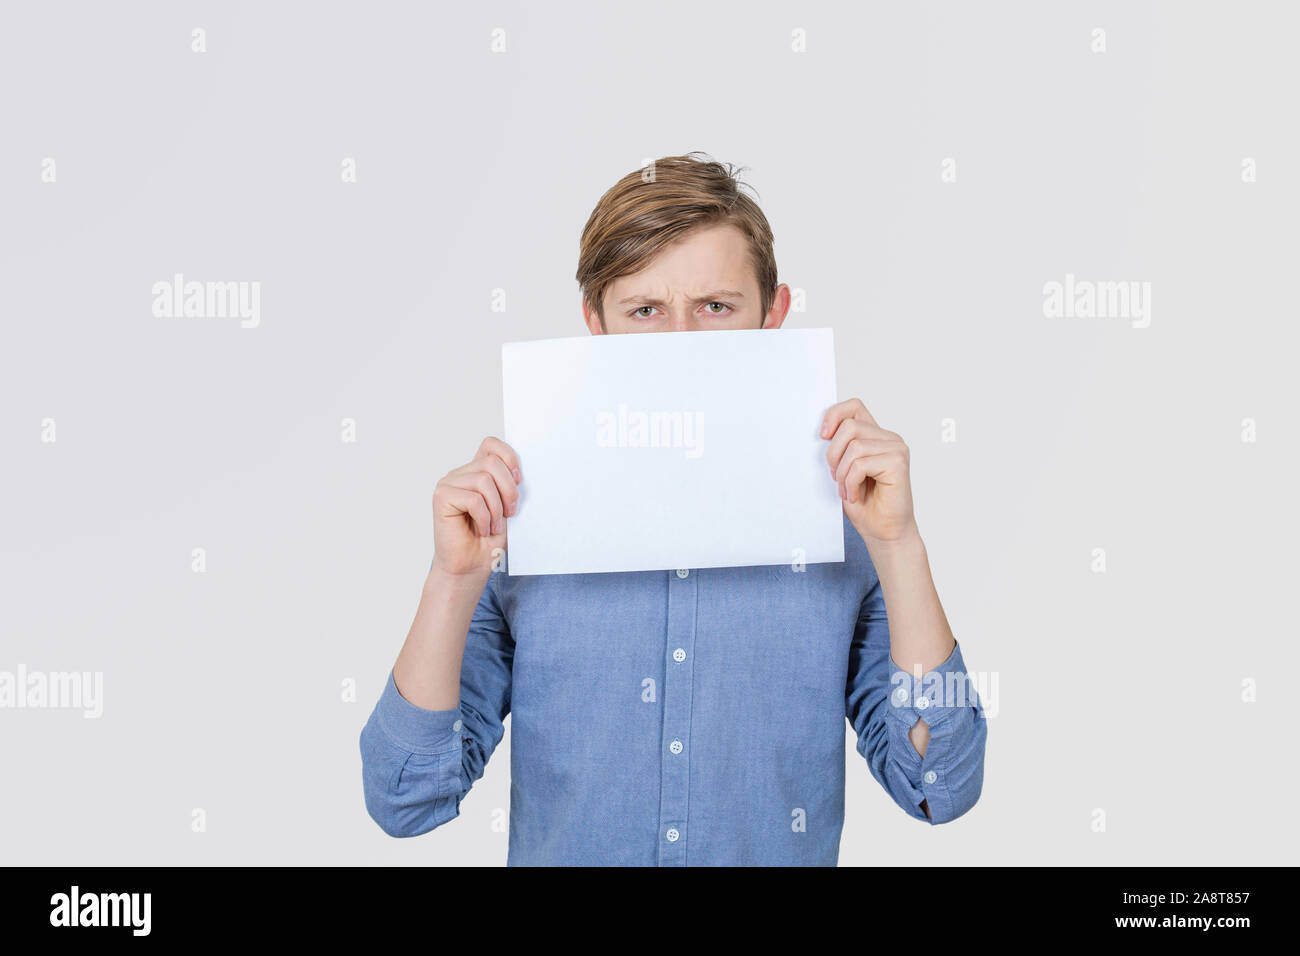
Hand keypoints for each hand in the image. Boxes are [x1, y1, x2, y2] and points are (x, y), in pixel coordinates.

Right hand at [430, 436, 520, 577]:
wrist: (470, 568)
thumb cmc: (488, 541)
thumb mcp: (506, 508)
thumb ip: (508, 485)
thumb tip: (521, 470)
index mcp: (476, 472)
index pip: (491, 444)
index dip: (509, 457)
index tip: (519, 480)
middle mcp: (460, 474)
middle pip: (492, 463)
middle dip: (509, 490)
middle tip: (510, 513)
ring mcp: (448, 484)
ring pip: (484, 480)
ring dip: (496, 508)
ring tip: (494, 526)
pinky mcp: (441, 497)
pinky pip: (473, 498)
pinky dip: (484, 517)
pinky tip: (481, 529)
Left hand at [821, 399, 916, 544]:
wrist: (884, 532)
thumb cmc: (865, 504)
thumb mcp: (844, 470)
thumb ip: (840, 448)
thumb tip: (822, 431)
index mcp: (876, 436)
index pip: (854, 407)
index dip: (834, 414)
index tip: (822, 435)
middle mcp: (889, 439)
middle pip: (849, 427)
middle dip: (833, 454)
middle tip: (836, 477)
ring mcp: (896, 449)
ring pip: (854, 446)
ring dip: (842, 474)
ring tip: (847, 490)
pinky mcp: (898, 463)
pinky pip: (860, 464)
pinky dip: (851, 483)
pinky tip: (856, 495)